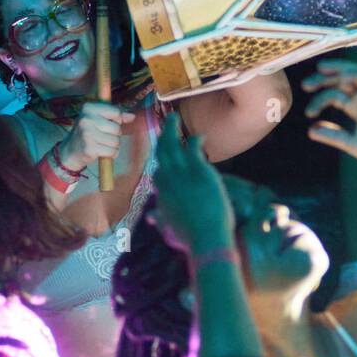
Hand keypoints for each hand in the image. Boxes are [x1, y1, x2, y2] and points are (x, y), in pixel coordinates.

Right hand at [57, 102, 135, 170]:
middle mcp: (86, 119)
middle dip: (115, 134)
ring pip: (116, 141)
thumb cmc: (87, 132)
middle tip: (103, 136)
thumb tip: (132, 116)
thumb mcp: (98, 119)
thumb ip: (116, 116)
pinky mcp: (90, 149)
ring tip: (102, 144)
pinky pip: (112, 151)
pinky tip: (102, 152)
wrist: (69, 151)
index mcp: (88, 108)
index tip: (107, 124)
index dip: (117, 120)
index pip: (116, 112)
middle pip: (117, 128)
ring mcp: (87, 134)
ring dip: (113, 145)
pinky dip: (111, 154)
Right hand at [148, 114, 234, 253]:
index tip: (168, 159)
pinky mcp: (198, 170)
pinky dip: (196, 140)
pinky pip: (193, 148)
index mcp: (161, 195)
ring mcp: (182, 173)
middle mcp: (168, 181)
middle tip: (165, 126)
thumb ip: (160, 220)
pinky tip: (201, 135)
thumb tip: (150, 216)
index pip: (158, 174)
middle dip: (162, 138)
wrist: (206, 238)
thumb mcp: (169, 228)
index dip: (162, 165)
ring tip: (173, 118)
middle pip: (161, 153)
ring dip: (172, 130)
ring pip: (172, 145)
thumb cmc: (190, 238)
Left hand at [301, 59, 356, 171]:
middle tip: (306, 85)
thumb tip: (310, 130)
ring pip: (355, 73)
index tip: (308, 113)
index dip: (319, 100)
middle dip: (323, 79)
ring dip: (339, 68)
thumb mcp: (352, 143)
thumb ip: (333, 135)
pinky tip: (342, 75)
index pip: (334, 94)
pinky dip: (356, 73)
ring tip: (321, 69)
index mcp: (356, 106)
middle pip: (341, 80)